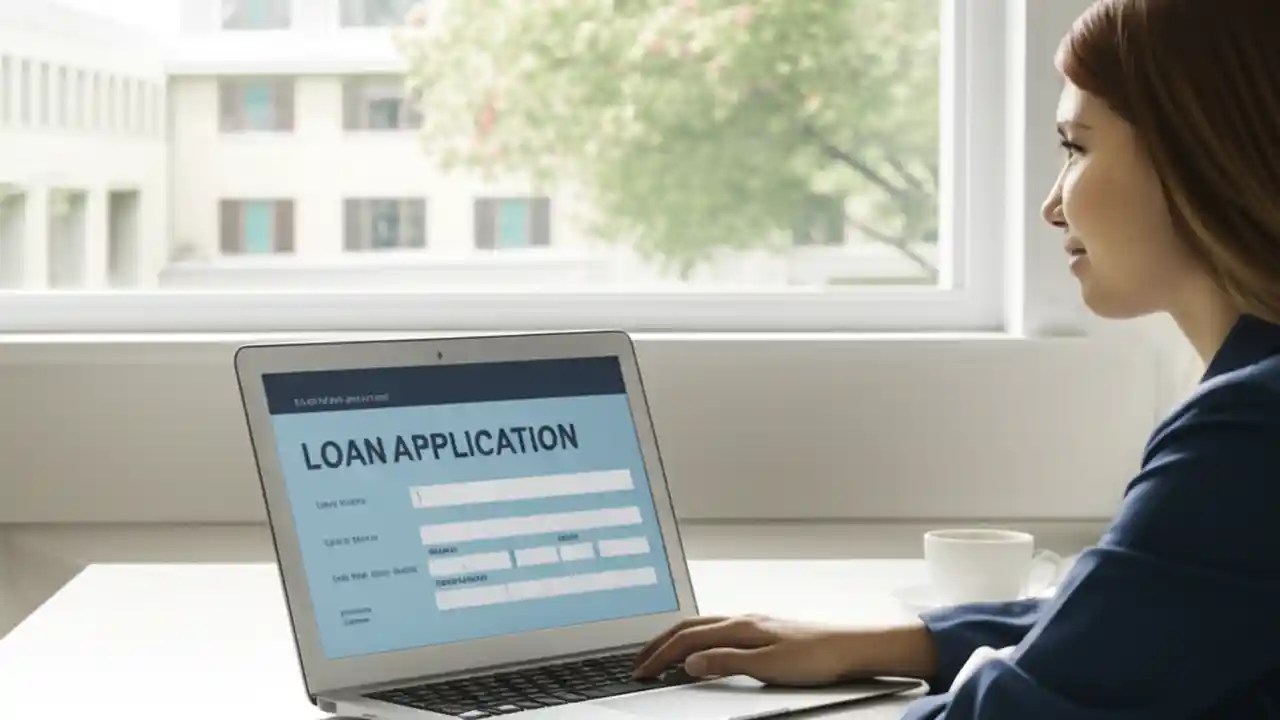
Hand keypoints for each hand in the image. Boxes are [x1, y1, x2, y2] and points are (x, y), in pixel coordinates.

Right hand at [631, 614, 937, 686]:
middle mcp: (742, 619)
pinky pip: (717, 629)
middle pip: (689, 627)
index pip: (687, 639)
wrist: (850, 647)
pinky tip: (700, 650)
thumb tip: (690, 662)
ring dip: (676, 639)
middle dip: (660, 644)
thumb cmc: (815, 656)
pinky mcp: (763, 630)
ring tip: (661, 654)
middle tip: (639, 663)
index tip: (642, 672)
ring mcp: (753, 622)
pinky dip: (697, 639)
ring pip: (702, 625)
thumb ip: (726, 662)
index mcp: (739, 626)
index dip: (660, 656)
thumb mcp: (767, 666)